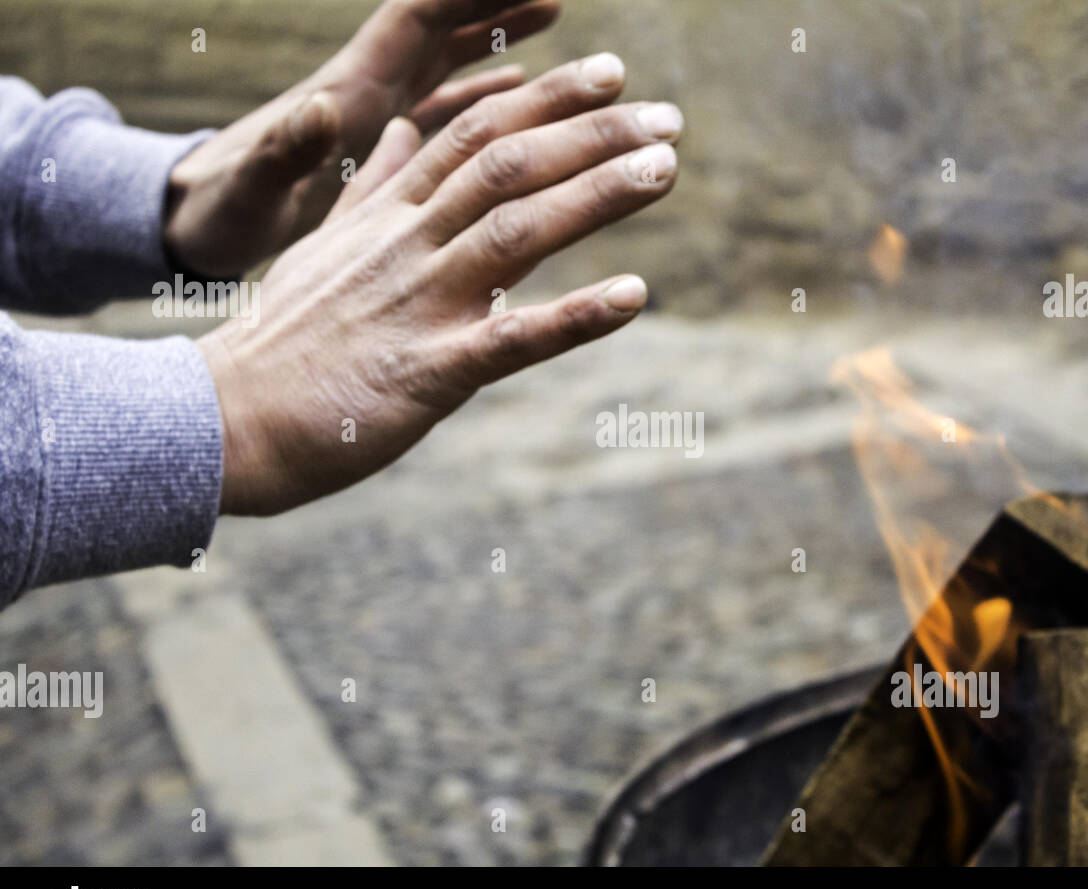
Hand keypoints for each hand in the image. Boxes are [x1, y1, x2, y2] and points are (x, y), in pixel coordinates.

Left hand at [163, 0, 560, 276]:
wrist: (195, 227)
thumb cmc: (219, 212)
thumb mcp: (253, 188)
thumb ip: (287, 149)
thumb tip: (324, 107)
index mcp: (348, 92)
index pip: (419, 16)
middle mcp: (367, 89)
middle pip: (444, 23)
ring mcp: (375, 114)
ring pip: (450, 60)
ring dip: (498, 35)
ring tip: (554, 13)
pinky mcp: (376, 144)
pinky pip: (444, 109)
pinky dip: (484, 96)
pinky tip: (518, 97)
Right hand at [196, 55, 682, 515]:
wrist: (225, 420)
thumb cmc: (281, 341)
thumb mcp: (321, 246)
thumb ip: (368, 190)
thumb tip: (392, 133)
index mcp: (389, 217)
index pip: (476, 135)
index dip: (547, 100)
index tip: (609, 76)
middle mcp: (409, 247)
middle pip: (509, 167)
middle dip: (593, 134)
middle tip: (668, 117)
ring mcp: (420, 306)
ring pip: (517, 232)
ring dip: (597, 196)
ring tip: (664, 169)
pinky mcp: (428, 373)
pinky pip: (512, 340)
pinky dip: (575, 316)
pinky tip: (634, 296)